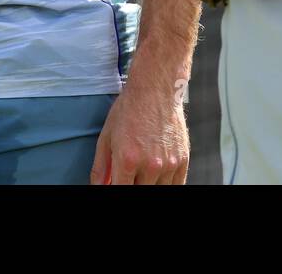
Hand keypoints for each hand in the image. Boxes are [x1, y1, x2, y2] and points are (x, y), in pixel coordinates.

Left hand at [90, 70, 189, 184]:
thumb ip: (101, 168)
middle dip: (132, 184)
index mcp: (127, 159)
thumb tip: (99, 187)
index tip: (117, 182)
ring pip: (158, 191)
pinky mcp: (182, 160)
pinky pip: (176, 186)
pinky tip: (156, 176)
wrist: (155, 89)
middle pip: (139, 193)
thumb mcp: (106, 136)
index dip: (115, 190)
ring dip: (148, 184)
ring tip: (141, 171)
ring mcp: (169, 164)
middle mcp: (150, 165)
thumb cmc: (129, 109)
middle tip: (129, 174)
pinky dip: (165, 184)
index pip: (120, 192)